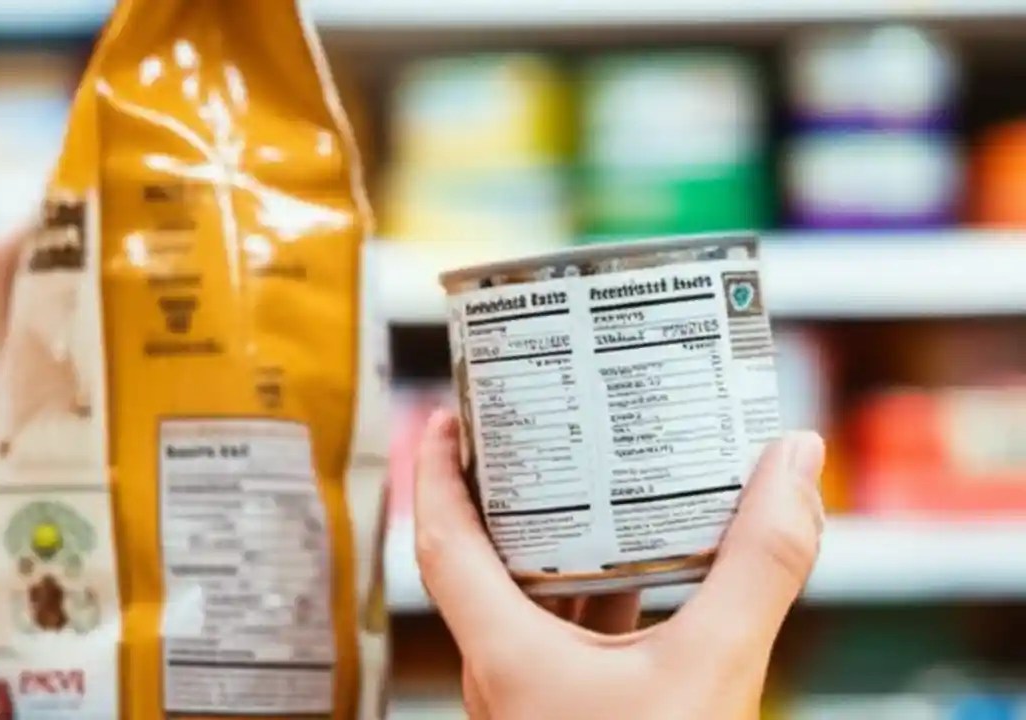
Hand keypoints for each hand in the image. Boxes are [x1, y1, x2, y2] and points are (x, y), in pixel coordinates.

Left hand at [414, 410, 824, 719]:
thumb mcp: (718, 667)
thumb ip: (759, 563)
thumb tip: (795, 461)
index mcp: (505, 652)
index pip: (439, 540)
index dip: (435, 471)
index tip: (448, 413)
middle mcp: (503, 673)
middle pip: (481, 561)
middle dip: (507, 493)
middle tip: (539, 430)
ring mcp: (531, 701)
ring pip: (527, 602)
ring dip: (556, 544)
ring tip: (595, 482)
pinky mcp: (568, 719)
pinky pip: (567, 640)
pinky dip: (596, 597)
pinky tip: (646, 576)